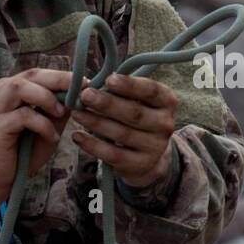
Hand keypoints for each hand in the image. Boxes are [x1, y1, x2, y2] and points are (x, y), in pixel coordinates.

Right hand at [0, 68, 72, 209]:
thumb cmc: (21, 154)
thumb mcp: (46, 128)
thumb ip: (57, 110)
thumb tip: (79, 93)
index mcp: (8, 91)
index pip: (37, 73)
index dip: (62, 76)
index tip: (86, 82)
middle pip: (30, 75)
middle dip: (59, 80)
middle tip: (82, 90)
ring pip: (22, 88)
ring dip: (47, 99)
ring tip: (62, 114)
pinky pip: (23, 116)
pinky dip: (43, 125)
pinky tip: (51, 138)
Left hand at [70, 72, 178, 187]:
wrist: (148, 153)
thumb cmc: (137, 116)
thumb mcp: (139, 100)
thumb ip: (123, 90)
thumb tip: (94, 82)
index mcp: (167, 101)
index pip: (151, 91)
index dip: (130, 85)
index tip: (108, 79)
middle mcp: (165, 124)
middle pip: (134, 113)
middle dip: (107, 103)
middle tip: (85, 95)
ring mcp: (155, 147)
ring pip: (121, 134)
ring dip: (95, 122)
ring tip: (76, 113)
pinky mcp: (140, 164)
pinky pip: (113, 155)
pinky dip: (93, 145)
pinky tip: (77, 136)